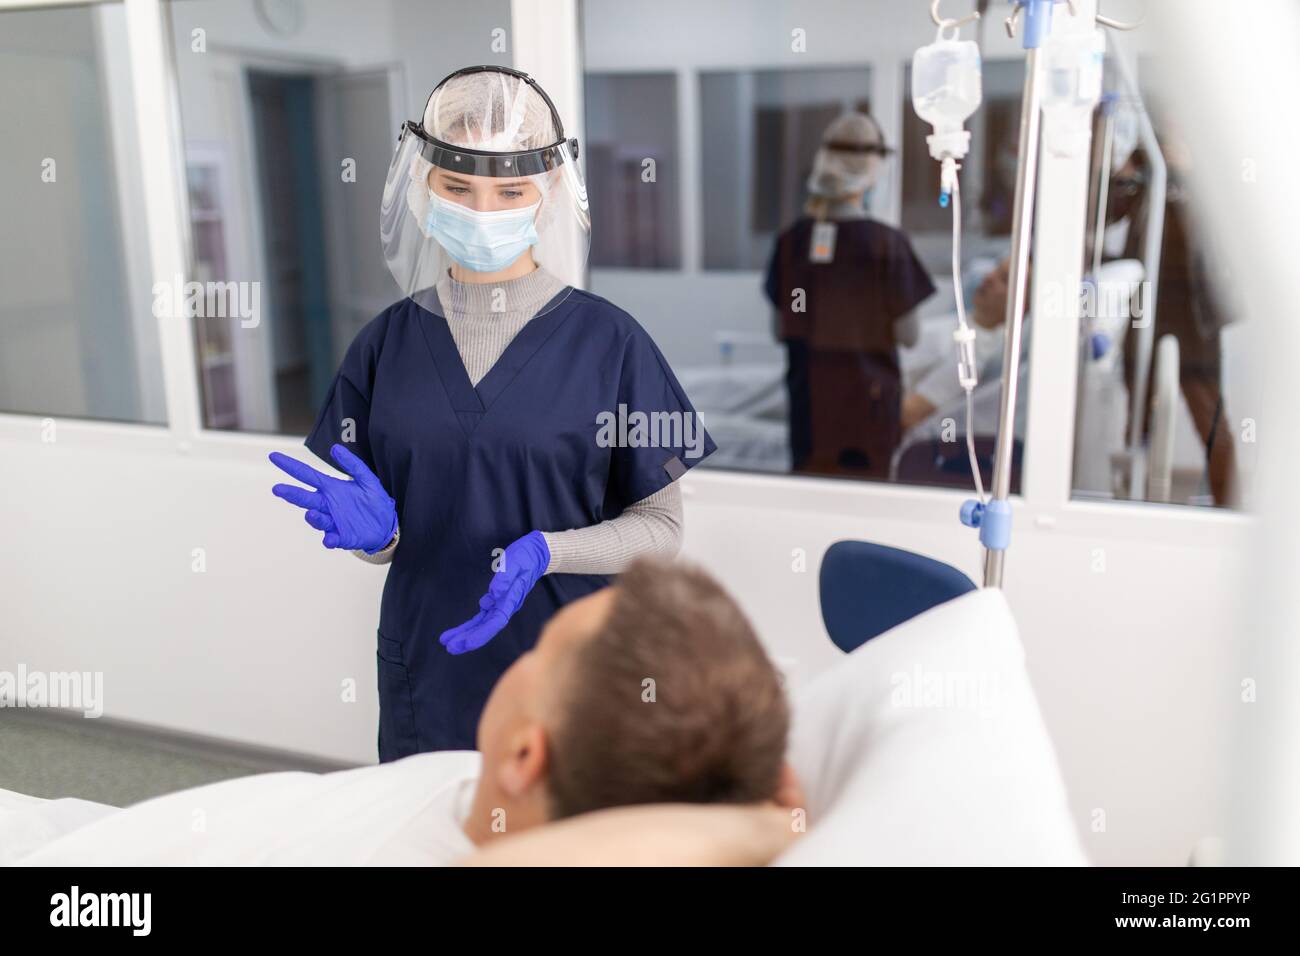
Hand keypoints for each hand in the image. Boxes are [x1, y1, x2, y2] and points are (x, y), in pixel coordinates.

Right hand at [270, 444, 396, 552]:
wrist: (386, 524)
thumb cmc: (373, 500)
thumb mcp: (367, 479)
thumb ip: (353, 464)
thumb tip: (336, 448)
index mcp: (331, 488)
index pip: (307, 475)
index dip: (291, 466)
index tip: (274, 456)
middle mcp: (327, 505)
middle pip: (306, 499)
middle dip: (292, 494)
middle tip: (278, 489)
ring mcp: (333, 522)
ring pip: (318, 519)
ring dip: (313, 518)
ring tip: (311, 513)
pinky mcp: (342, 537)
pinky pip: (332, 539)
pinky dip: (330, 539)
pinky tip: (330, 539)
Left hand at [440, 531, 549, 654]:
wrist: (536, 555)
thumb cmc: (526, 557)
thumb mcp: (516, 562)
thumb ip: (505, 577)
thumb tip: (493, 595)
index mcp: (512, 599)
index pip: (496, 621)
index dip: (482, 633)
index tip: (467, 643)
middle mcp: (506, 606)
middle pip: (486, 627)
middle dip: (469, 638)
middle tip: (450, 647)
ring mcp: (501, 605)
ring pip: (482, 624)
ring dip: (466, 634)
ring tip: (448, 642)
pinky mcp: (496, 601)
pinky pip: (482, 617)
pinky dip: (470, 625)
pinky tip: (459, 631)